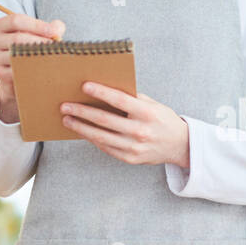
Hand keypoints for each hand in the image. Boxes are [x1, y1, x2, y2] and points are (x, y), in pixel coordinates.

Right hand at [0, 10, 64, 122]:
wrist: (17, 72)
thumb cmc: (29, 46)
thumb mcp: (38, 33)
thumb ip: (50, 27)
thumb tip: (57, 29)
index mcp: (0, 25)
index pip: (16, 20)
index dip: (36, 25)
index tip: (53, 31)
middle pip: (17, 38)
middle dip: (40, 42)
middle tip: (56, 47)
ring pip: (18, 56)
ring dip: (38, 56)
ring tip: (53, 57)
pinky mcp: (0, 74)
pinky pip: (19, 71)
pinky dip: (34, 69)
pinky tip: (45, 68)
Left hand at [61, 83, 189, 166]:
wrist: (179, 146)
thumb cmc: (163, 120)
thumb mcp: (153, 105)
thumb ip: (133, 98)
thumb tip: (106, 88)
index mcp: (147, 113)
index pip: (119, 100)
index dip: (101, 92)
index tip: (84, 86)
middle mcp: (140, 131)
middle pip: (104, 119)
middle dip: (81, 112)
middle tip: (65, 106)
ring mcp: (134, 147)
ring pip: (100, 136)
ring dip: (81, 127)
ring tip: (67, 120)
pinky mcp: (130, 158)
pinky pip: (106, 147)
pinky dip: (92, 138)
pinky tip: (82, 131)